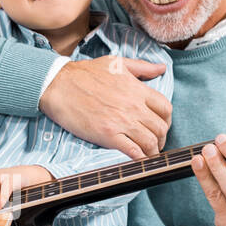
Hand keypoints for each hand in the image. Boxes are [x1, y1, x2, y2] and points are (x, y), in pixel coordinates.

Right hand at [38, 56, 170, 158]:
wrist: (58, 84)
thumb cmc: (84, 73)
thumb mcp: (116, 63)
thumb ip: (142, 67)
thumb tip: (161, 68)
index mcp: (137, 90)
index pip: (165, 108)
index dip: (167, 121)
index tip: (161, 126)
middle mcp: (133, 106)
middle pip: (160, 128)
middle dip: (162, 139)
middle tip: (155, 144)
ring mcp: (121, 122)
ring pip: (150, 142)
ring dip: (153, 151)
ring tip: (148, 155)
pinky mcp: (108, 135)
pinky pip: (132, 151)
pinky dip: (140, 159)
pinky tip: (139, 161)